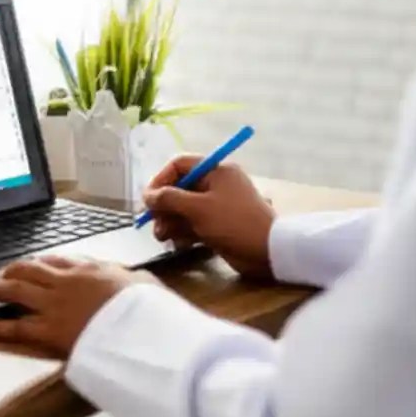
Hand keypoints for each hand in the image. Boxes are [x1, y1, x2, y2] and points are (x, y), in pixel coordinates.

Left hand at [0, 256, 159, 356]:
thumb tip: (132, 278)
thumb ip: (130, 279)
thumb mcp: (144, 284)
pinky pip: (13, 327)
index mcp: (90, 269)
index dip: (46, 261)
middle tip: (6, 272)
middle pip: (33, 270)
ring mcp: (53, 305)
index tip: (39, 262)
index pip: (61, 260)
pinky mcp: (47, 330)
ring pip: (18, 290)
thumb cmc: (147, 309)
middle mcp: (66, 282)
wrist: (138, 328)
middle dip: (16, 269)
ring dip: (1, 287)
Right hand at [143, 158, 276, 278]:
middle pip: (180, 188)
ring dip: (170, 221)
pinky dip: (183, 231)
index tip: (148, 199)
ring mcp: (218, 206)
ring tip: (162, 236)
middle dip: (164, 206)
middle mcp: (216, 185)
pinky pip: (194, 224)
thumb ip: (169, 199)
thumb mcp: (198, 208)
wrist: (269, 251)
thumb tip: (147, 195)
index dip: (160, 179)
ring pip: (184, 209)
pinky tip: (177, 242)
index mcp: (216, 171)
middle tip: (153, 222)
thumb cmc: (233, 223)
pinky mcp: (219, 226)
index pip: (180, 165)